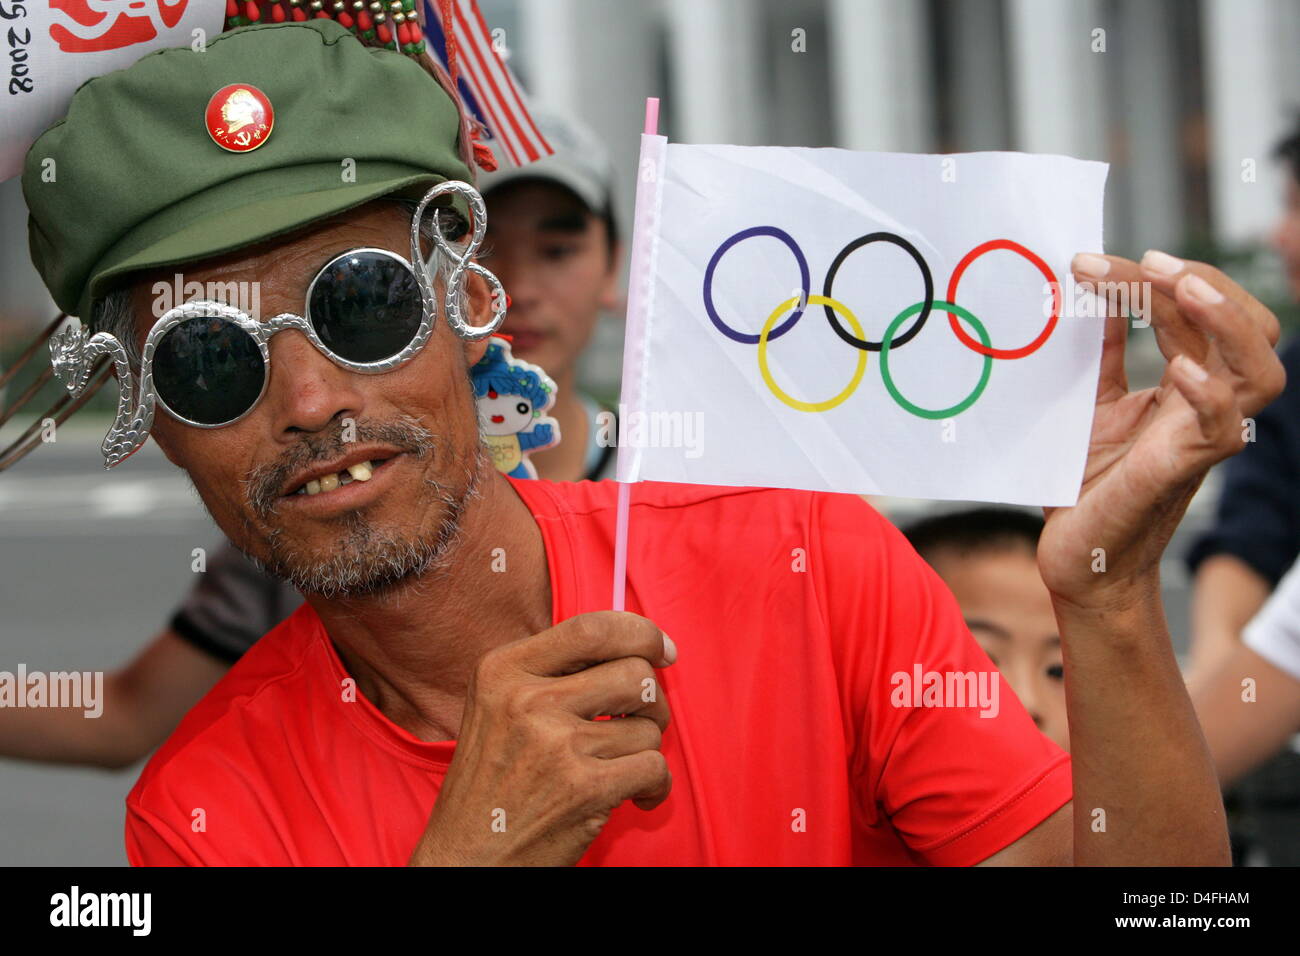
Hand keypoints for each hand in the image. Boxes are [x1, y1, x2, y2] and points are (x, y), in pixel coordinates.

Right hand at [408, 611, 674, 865]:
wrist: (467, 859)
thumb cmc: (492, 784)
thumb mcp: (498, 706)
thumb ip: (554, 670)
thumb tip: (644, 648)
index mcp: (503, 670)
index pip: (592, 628)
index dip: (641, 633)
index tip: (662, 650)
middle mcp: (527, 699)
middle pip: (634, 672)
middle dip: (653, 701)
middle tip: (641, 722)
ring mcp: (556, 744)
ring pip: (648, 724)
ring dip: (647, 749)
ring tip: (622, 767)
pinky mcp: (584, 789)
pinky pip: (654, 767)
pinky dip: (656, 786)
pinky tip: (636, 797)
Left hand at [1036, 250, 1284, 609]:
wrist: (1076, 557)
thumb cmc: (1084, 485)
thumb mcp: (1090, 403)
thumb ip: (1103, 352)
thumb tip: (1096, 290)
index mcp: (1188, 384)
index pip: (1193, 312)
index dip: (1150, 278)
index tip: (1089, 261)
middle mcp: (1207, 406)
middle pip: (1247, 327)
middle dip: (1203, 284)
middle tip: (1146, 261)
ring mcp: (1203, 437)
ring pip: (1260, 370)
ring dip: (1225, 321)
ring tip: (1180, 287)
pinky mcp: (1184, 470)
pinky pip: (1223, 427)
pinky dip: (1208, 393)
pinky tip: (1178, 369)